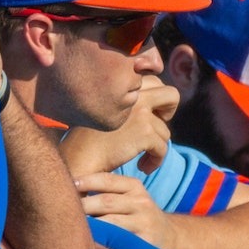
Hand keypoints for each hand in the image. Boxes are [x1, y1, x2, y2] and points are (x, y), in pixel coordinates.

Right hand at [58, 76, 177, 177]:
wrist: (77, 156)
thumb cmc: (87, 137)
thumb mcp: (106, 108)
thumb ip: (127, 100)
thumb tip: (157, 103)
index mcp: (124, 82)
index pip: (154, 82)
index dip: (155, 101)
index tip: (148, 116)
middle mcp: (134, 92)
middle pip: (171, 95)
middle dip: (168, 113)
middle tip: (154, 131)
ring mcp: (141, 111)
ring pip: (165, 130)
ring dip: (156, 147)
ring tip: (142, 159)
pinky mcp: (144, 132)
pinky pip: (163, 148)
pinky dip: (155, 160)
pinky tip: (143, 167)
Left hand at [73, 172, 176, 248]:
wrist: (170, 237)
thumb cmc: (137, 215)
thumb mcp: (129, 197)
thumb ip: (107, 192)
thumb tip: (68, 186)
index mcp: (134, 186)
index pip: (106, 180)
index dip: (85, 181)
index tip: (65, 185)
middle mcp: (141, 201)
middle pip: (105, 202)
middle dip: (81, 207)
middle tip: (58, 211)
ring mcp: (144, 223)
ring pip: (110, 223)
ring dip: (88, 226)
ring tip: (67, 229)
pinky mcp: (145, 242)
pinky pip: (118, 242)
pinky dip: (100, 242)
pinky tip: (85, 246)